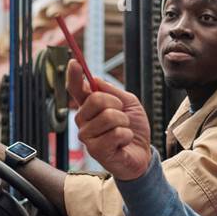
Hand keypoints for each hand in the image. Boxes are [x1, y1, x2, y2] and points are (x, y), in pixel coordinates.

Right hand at [64, 59, 151, 180]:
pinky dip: (127, 136)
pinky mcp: (95, 150)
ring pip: (108, 117)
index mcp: (89, 107)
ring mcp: (87, 136)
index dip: (74, 75)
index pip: (77, 89)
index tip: (74, 62)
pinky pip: (116, 133)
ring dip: (124, 123)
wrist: (142, 153)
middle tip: (122, 116)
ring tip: (124, 131)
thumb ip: (113, 91)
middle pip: (96, 99)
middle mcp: (83, 121)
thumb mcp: (128, 103)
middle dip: (117, 105)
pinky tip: (123, 142)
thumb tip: (95, 79)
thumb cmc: (133, 128)